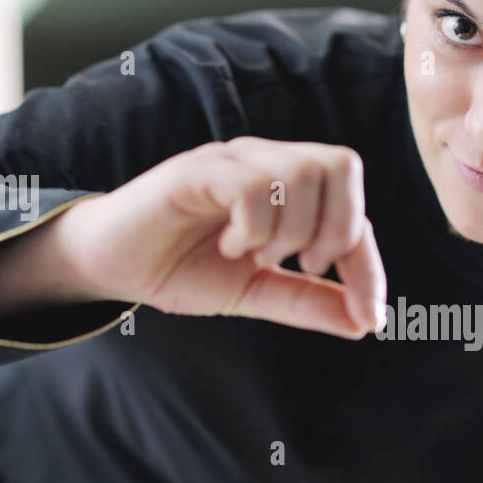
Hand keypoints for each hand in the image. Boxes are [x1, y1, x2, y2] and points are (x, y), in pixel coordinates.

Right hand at [56, 138, 386, 338]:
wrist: (112, 266)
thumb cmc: (183, 268)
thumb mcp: (256, 292)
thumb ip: (308, 301)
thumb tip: (364, 322)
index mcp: (288, 188)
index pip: (354, 207)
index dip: (368, 264)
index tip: (370, 315)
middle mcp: (266, 162)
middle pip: (341, 165)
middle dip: (339, 230)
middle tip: (306, 266)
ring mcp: (232, 161)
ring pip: (301, 172)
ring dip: (292, 229)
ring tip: (258, 256)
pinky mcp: (197, 169)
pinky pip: (252, 184)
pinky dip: (254, 226)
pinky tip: (230, 245)